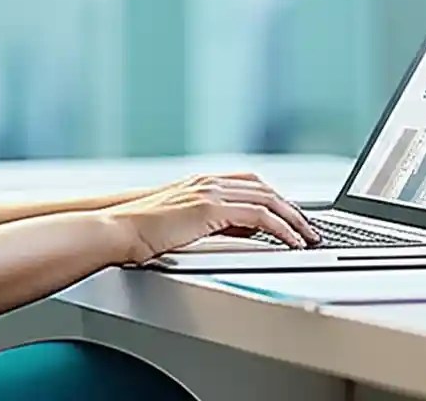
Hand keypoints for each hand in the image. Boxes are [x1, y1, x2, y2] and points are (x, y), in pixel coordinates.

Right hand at [105, 172, 320, 264]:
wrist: (117, 229)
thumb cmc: (138, 231)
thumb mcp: (180, 223)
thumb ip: (208, 222)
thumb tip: (238, 232)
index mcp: (200, 183)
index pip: (249, 183)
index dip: (274, 197)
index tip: (290, 215)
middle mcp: (208, 182)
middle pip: (264, 187)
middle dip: (290, 207)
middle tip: (308, 227)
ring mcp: (210, 192)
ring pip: (268, 199)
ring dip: (293, 218)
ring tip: (308, 237)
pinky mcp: (211, 209)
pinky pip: (260, 216)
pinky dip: (282, 229)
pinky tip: (291, 242)